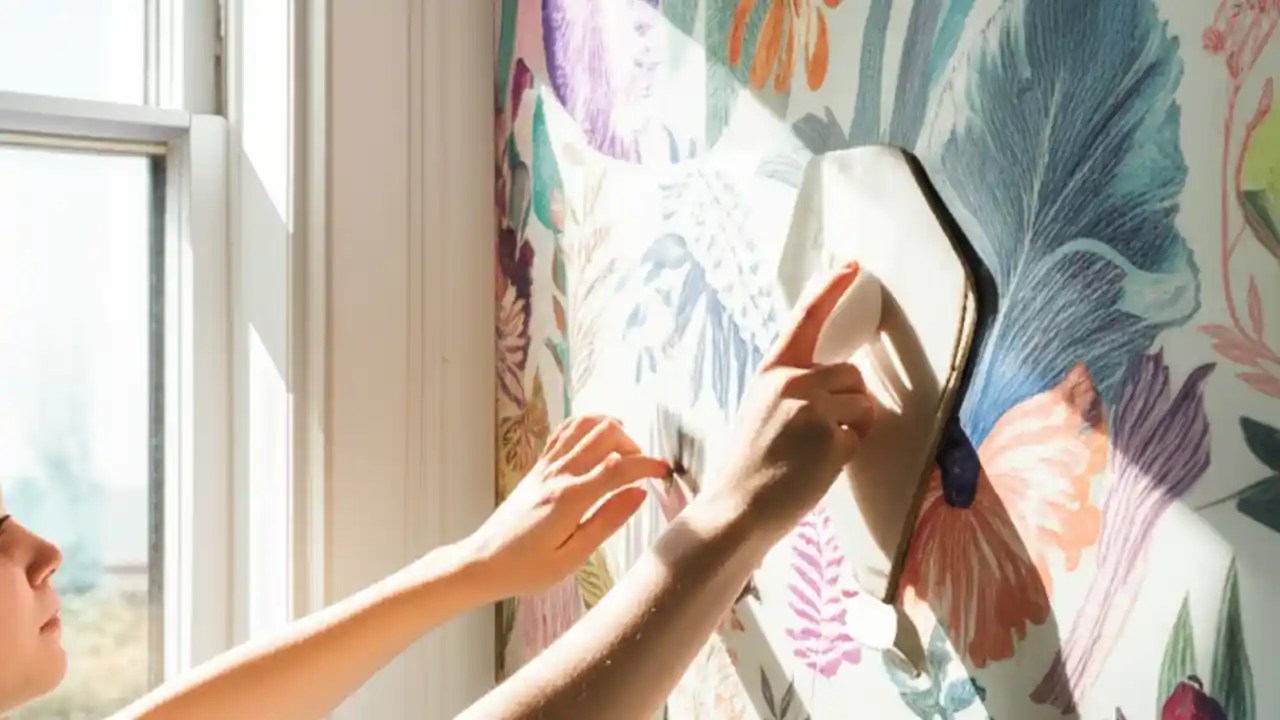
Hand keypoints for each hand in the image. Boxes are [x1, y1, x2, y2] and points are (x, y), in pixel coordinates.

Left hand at [465, 416, 668, 598]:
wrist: (483, 562)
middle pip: (604, 434)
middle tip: (642, 469)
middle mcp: (558, 475)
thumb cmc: (527, 569)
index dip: (647, 465)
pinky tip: (596, 440)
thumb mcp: (573, 557)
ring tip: (624, 451)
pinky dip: (585, 427)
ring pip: (584, 425)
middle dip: (633, 445)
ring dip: (610, 429)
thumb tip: (638, 494)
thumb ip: (607, 521)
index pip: (619, 468)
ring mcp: (545, 467)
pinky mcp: (537, 467)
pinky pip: (564, 432)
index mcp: (570, 500)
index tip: (664, 471)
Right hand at [698, 262, 874, 541]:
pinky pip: (862, 434)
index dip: (831, 288)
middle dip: (850, 400)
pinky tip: (819, 467)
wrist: (738, 508)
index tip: (853, 266)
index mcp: (772, 372)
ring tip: (817, 451)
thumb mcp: (761, 408)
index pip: (805, 319)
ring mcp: (812, 410)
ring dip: (853, 426)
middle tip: (822, 433)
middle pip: (851, 373)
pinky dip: (849, 452)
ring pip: (863, 402)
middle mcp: (792, 383)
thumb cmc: (750, 464)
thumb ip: (793, 387)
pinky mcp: (831, 439)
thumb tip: (837, 378)